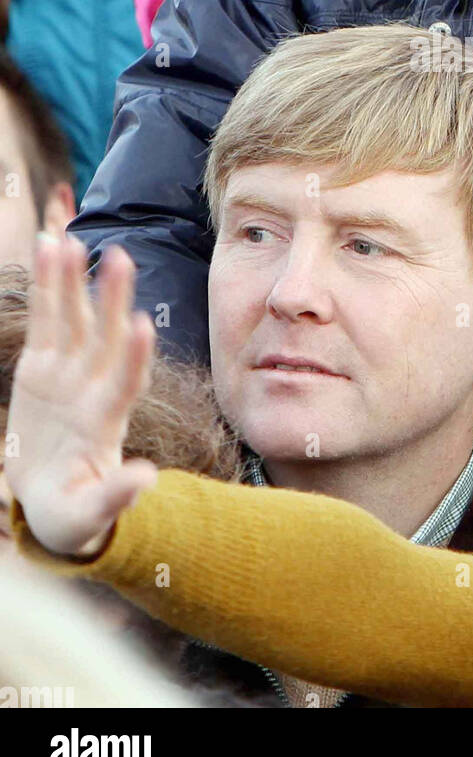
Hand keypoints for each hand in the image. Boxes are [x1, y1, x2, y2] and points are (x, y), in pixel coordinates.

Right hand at [6, 235, 157, 557]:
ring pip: (73, 319)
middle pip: (104, 338)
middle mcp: (91, 388)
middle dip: (110, 300)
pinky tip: (48, 247)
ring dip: (73, 280)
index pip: (125, 384)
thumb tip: (145, 480)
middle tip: (121, 258)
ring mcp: (68, 374)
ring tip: (71, 240)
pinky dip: (47, 286)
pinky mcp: (42, 366)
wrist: (54, 501)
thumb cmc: (75, 515)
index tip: (142, 327)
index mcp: (106, 423)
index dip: (133, 358)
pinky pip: (46, 320)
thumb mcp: (89, 516)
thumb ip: (114, 498)